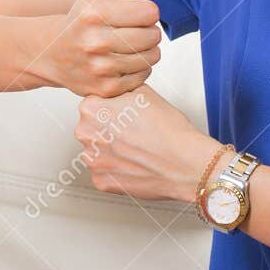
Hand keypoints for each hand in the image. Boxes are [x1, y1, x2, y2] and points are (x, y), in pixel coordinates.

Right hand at [44, 0, 162, 96]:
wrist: (52, 54)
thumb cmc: (80, 23)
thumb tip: (147, 11)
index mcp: (93, 15)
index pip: (148, 12)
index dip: (149, 12)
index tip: (141, 15)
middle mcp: (95, 42)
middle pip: (152, 35)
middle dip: (151, 31)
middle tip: (140, 31)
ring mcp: (100, 68)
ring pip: (151, 56)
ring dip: (148, 50)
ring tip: (134, 46)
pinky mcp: (106, 88)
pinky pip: (143, 75)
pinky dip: (140, 68)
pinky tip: (127, 61)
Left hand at [75, 83, 222, 202]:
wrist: (184, 163)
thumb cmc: (168, 130)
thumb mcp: (143, 91)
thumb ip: (119, 88)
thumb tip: (115, 88)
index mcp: (91, 109)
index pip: (93, 103)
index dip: (112, 107)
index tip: (124, 114)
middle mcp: (85, 134)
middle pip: (92, 128)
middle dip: (108, 129)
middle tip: (133, 132)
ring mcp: (92, 160)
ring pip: (97, 150)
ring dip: (111, 149)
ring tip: (136, 148)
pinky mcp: (101, 181)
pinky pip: (104, 171)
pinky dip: (117, 169)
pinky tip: (134, 163)